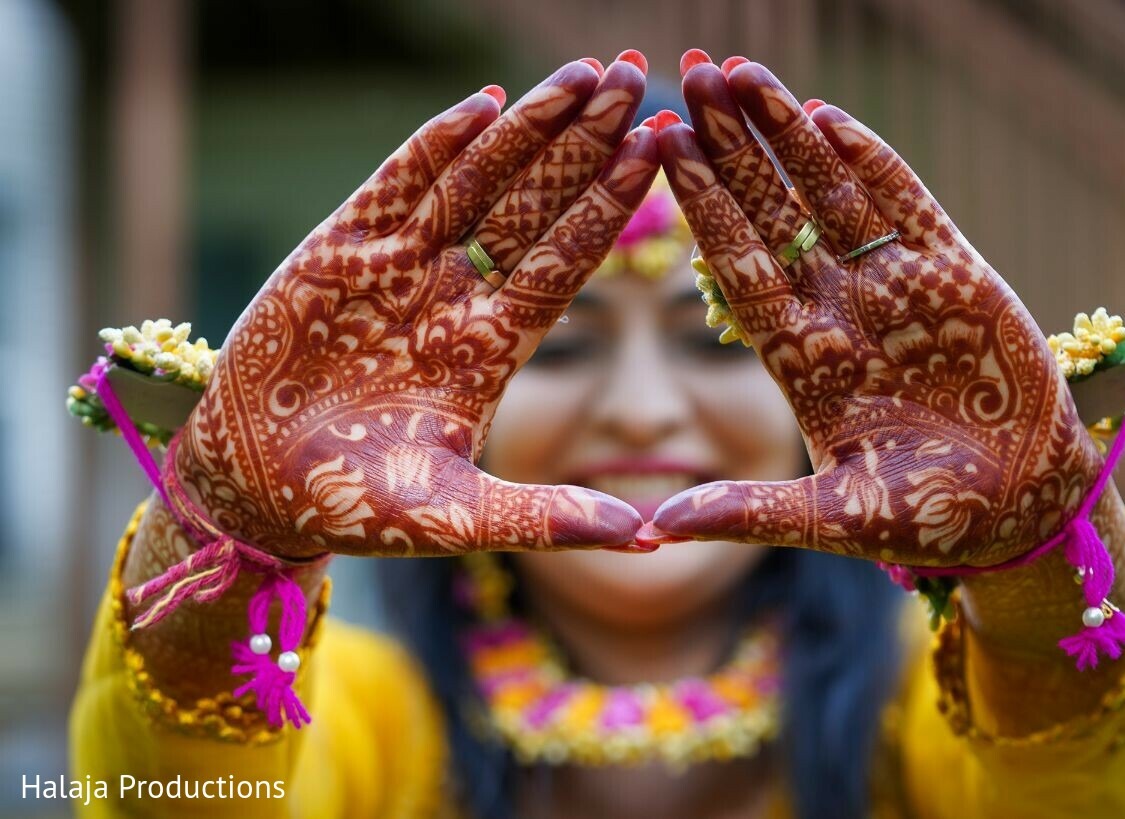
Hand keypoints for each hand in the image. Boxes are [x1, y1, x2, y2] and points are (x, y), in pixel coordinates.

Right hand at [174, 56, 659, 558]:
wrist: (253, 487)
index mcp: (491, 347)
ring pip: (477, 181)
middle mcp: (456, 296)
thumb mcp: (459, 514)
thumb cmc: (356, 509)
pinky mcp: (339, 250)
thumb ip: (549, 519)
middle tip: (636, 80)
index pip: (566, 262)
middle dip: (586, 144)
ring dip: (527, 126)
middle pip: (536, 205)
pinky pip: (398, 184)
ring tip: (583, 74)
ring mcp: (400, 267)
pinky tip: (485, 102)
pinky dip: (438, 144)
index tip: (660, 152)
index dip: (613, 206)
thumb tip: (652, 541)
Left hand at [649, 58, 1101, 567]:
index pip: (736, 267)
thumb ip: (749, 511)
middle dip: (732, 148)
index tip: (661, 148)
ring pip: (830, 195)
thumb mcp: (831, 518)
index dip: (702, 207)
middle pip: (772, 214)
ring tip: (743, 73)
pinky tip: (829, 118)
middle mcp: (836, 311)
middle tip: (691, 78)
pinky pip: (906, 207)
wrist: (1022, 507)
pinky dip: (873, 163)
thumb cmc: (927, 519)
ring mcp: (893, 288)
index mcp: (800, 359)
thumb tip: (655, 528)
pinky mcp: (955, 276)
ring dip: (789, 135)